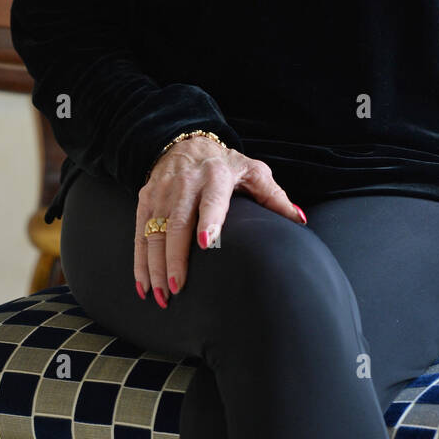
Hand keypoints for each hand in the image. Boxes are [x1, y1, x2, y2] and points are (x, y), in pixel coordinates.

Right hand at [133, 136, 305, 308]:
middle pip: (177, 223)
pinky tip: (144, 285)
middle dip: (175, 257)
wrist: (186, 142)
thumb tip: (299, 220)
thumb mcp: (254, 172)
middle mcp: (186, 182)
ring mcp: (162, 191)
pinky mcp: (145, 199)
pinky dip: (139, 261)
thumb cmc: (226, 165)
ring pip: (155, 232)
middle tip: (177, 288)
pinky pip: (140, 233)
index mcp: (216, 175)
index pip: (211, 200)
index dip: (208, 220)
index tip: (205, 243)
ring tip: (161, 295)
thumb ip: (274, 196)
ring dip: (155, 266)